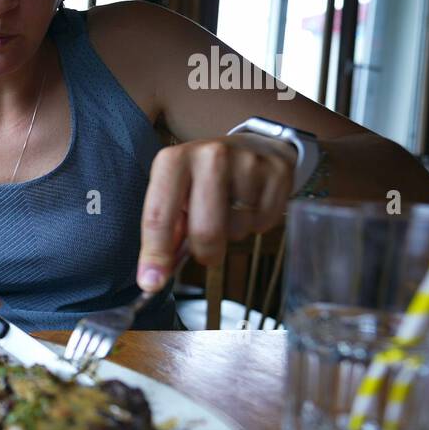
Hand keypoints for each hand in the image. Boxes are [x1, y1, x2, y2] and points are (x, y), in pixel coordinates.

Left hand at [137, 134, 295, 291]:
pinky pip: (264, 223)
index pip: (159, 216)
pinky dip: (255, 225)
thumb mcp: (176, 195)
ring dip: (231, 235)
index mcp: (173, 160)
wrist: (253, 146)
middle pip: (204, 231)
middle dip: (204, 252)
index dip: (155, 254)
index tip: (151, 283)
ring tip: (229, 212)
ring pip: (237, 230)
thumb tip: (154, 277)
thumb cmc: (204, 178)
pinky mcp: (277, 173)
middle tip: (206, 250)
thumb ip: (166, 233)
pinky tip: (250, 206)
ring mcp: (247, 162)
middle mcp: (209, 156)